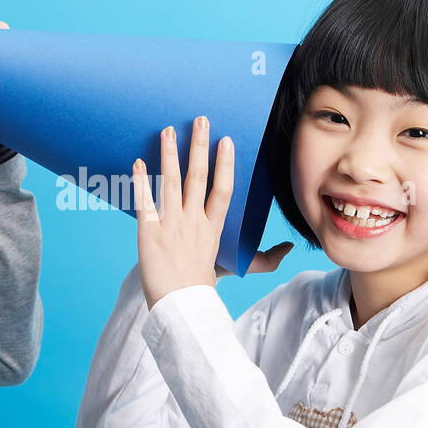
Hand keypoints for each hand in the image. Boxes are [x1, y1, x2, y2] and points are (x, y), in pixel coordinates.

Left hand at [132, 117, 292, 309]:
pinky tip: (138, 162)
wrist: (179, 307)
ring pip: (171, 183)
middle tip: (199, 120)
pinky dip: (141, 181)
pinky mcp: (148, 233)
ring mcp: (170, 226)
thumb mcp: (236, 268)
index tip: (225, 140)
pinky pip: (144, 202)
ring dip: (169, 154)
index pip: (222, 189)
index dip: (224, 163)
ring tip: (167, 130)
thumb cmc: (203, 285)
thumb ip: (265, 258)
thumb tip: (290, 250)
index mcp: (213, 228)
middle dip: (199, 147)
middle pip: (198, 178)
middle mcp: (193, 222)